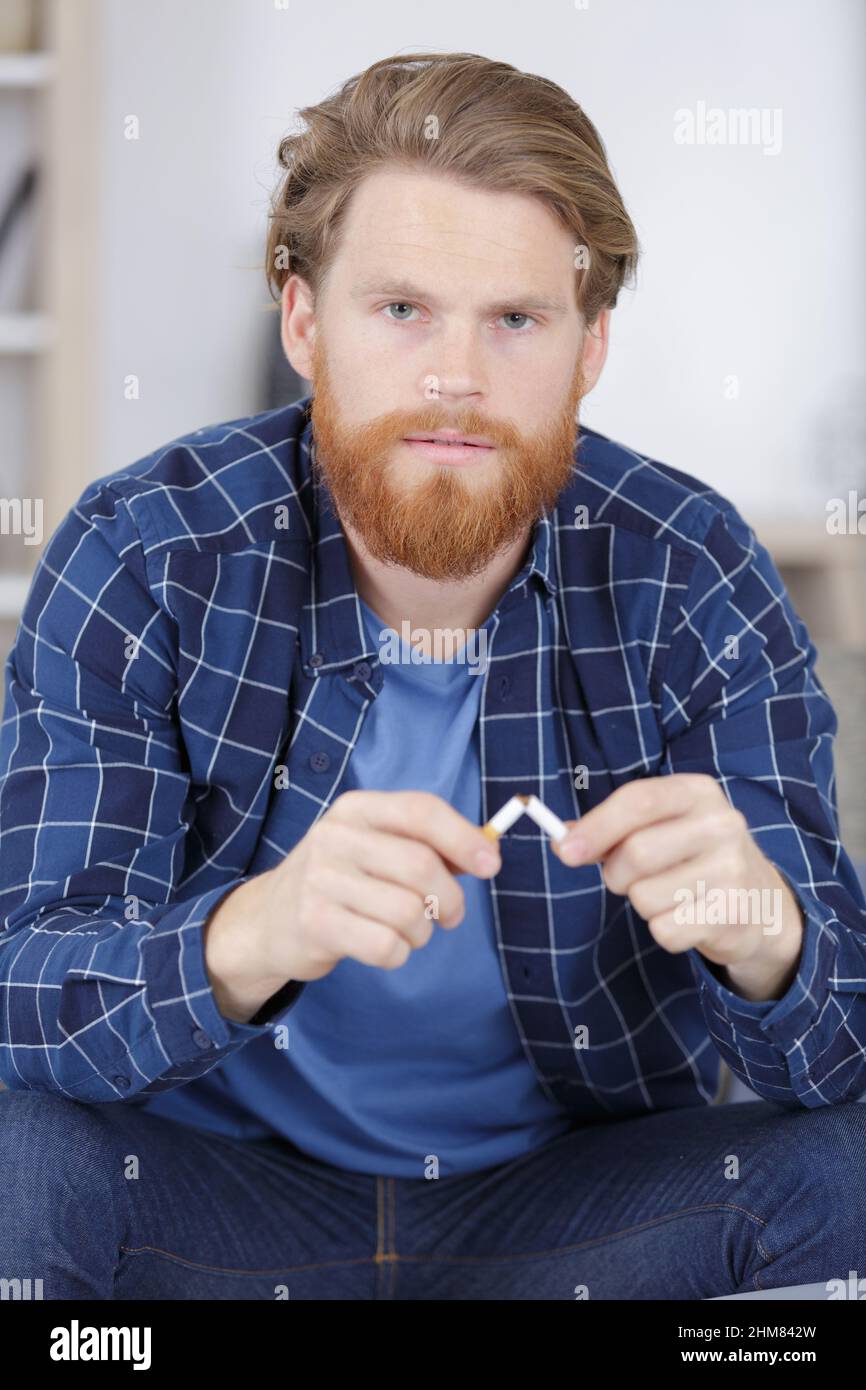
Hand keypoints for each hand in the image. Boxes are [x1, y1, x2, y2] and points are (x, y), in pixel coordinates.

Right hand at [204, 789, 500, 1019]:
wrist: (268, 920)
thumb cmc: (341, 882)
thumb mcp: (374, 847)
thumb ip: (427, 846)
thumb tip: (486, 853)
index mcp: (357, 809)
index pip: (421, 811)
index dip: (463, 838)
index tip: (490, 865)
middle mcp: (335, 836)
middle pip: (421, 865)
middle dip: (450, 899)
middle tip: (449, 916)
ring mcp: (320, 879)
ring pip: (408, 911)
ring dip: (422, 932)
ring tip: (408, 932)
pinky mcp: (314, 923)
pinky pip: (386, 945)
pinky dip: (398, 954)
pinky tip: (383, 947)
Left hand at [550, 773, 804, 999]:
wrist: (761, 901)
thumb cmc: (693, 856)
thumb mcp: (660, 826)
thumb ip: (609, 830)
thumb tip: (563, 842)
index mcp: (697, 792)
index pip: (639, 800)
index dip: (596, 826)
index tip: (566, 850)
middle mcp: (721, 824)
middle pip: (636, 853)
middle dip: (616, 874)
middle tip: (625, 879)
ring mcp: (732, 870)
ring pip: (644, 897)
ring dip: (641, 904)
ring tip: (668, 894)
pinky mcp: (733, 915)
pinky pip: (665, 931)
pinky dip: (663, 930)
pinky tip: (687, 916)